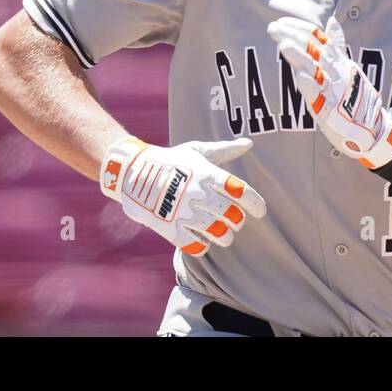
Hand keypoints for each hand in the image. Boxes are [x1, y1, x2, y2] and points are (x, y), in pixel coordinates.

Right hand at [100, 135, 265, 256]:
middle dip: (237, 221)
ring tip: (221, 233)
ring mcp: (183, 212)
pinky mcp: (170, 228)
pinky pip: (197, 247)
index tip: (260, 211)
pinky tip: (201, 239)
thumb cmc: (169, 160)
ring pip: (218, 234)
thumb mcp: (196, 151)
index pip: (241, 191)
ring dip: (224, 236)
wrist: (131, 172)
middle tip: (234, 221)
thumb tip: (249, 143)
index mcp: (207, 174)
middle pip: (232, 216)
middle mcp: (198, 193)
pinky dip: (203, 246)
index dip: (255, 203)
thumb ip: (224, 150)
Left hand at [268, 14, 391, 168]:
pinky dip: (310, 86)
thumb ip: (337, 44)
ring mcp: (334, 89)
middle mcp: (337, 71)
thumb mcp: (346, 66)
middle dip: (293, 37)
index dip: (300, 28)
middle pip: (314, 50)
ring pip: (315, 69)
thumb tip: (332, 21)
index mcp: (339, 61)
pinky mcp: (330, 109)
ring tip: (284, 44)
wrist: (371, 127)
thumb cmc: (354, 95)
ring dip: (300, 56)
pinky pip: (319, 96)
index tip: (282, 21)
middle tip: (273, 28)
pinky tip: (299, 77)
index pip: (318, 38)